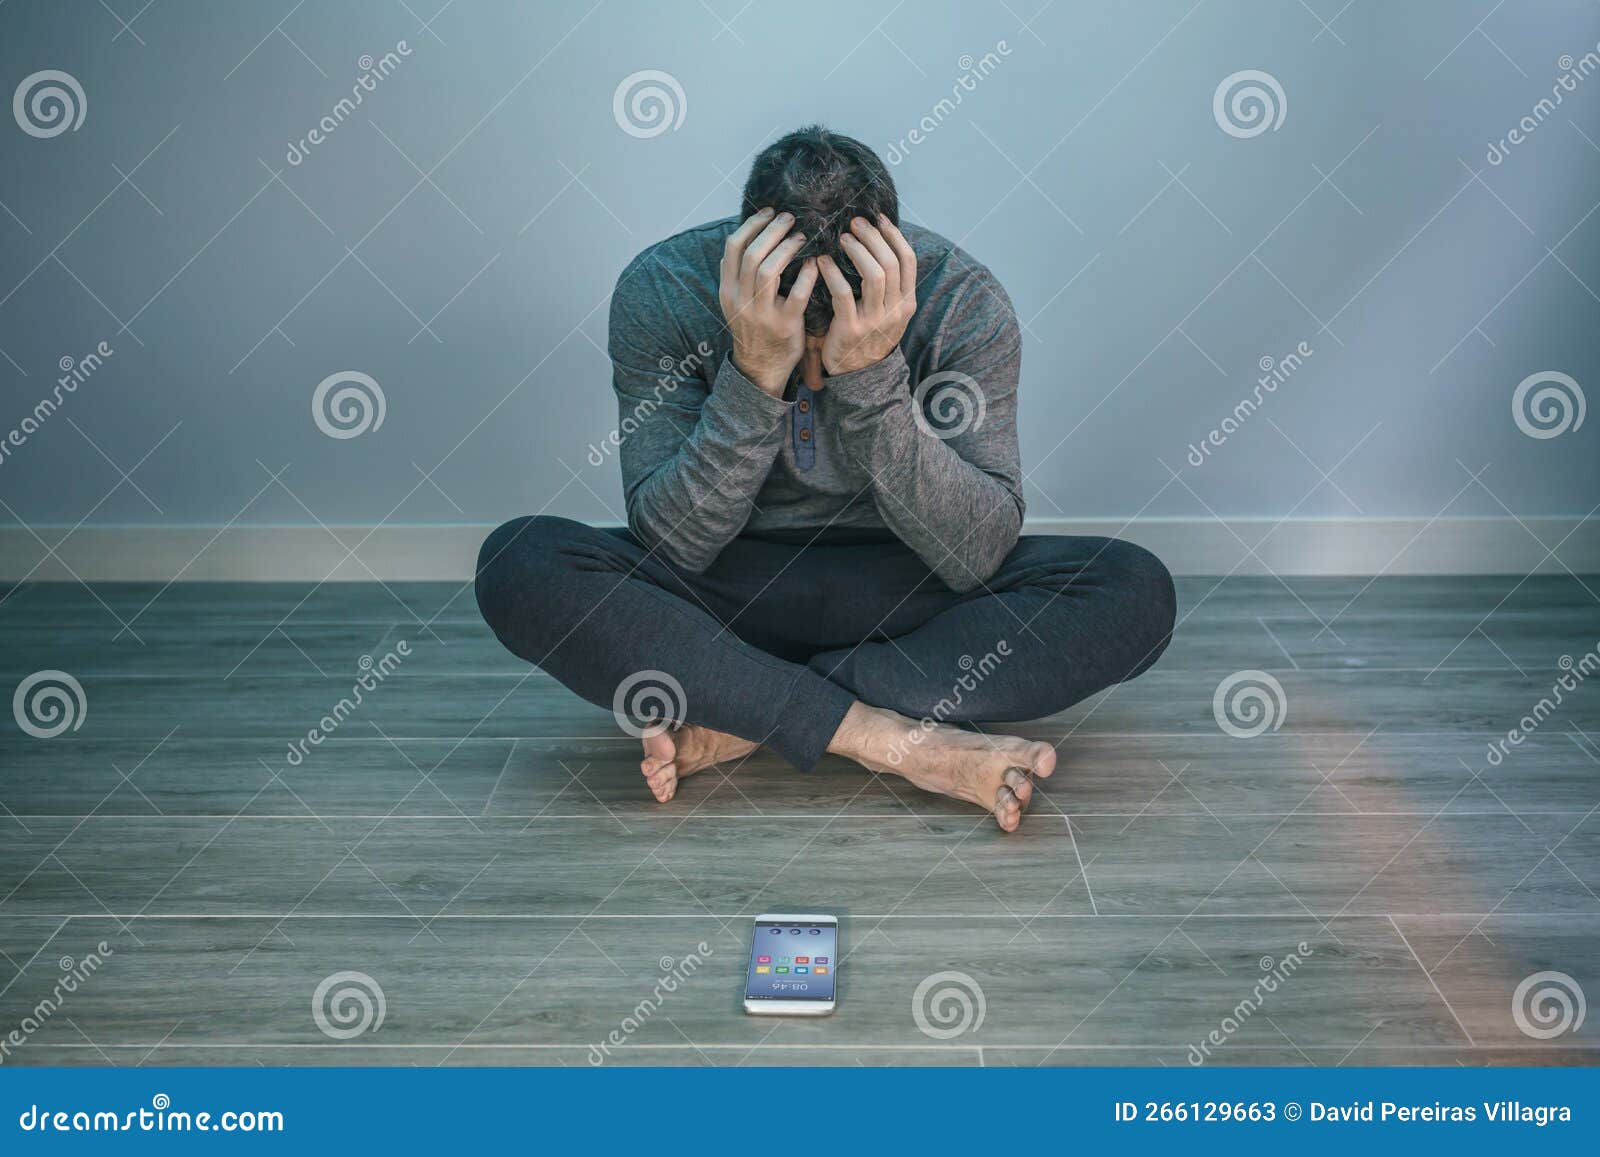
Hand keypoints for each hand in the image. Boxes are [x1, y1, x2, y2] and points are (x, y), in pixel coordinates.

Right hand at [719, 208, 817, 396]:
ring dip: (787, 248)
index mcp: (728, 290)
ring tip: (802, 236)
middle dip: (772, 230)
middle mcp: (740, 300)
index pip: (733, 247)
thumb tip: (745, 236)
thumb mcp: (736, 301)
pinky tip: (816, 264)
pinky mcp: (784, 326)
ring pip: (768, 271)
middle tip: (790, 218)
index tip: (769, 212)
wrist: (760, 368)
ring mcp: (761, 314)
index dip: (752, 224)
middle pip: (752, 254)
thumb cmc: (754, 326)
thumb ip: (738, 273)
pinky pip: (796, 295)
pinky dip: (807, 276)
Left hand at [819, 215, 916, 376]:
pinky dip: (832, 274)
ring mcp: (875, 320)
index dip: (894, 235)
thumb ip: (887, 283)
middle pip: (890, 263)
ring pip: (874, 275)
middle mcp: (895, 310)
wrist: (859, 374)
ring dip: (857, 251)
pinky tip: (822, 262)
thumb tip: (879, 242)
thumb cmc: (869, 333)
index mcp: (907, 301)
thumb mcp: (888, 310)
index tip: (878, 218)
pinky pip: (843, 295)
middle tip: (855, 223)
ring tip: (842, 238)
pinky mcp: (852, 329)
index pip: (908, 260)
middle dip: (873, 237)